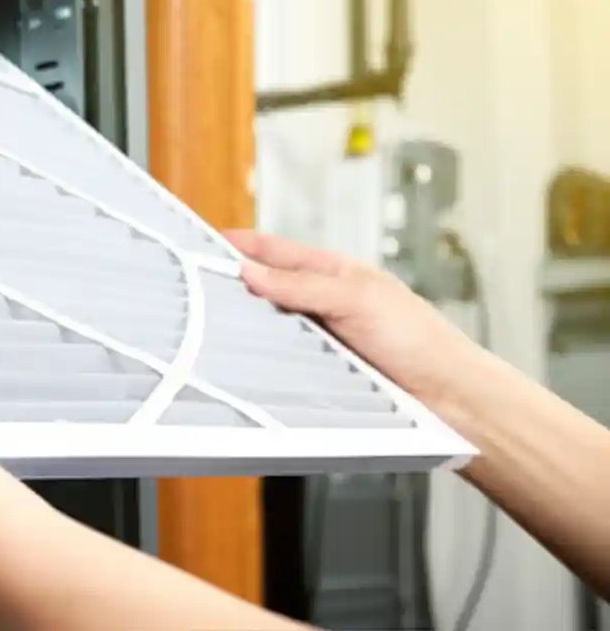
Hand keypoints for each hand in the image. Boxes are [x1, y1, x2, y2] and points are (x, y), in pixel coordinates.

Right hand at [224, 230, 487, 411]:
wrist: (446, 396)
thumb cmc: (418, 339)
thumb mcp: (357, 298)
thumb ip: (303, 284)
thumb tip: (251, 272)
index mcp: (332, 272)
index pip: (274, 251)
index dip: (239, 244)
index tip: (201, 242)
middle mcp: (321, 302)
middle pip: (263, 289)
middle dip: (230, 286)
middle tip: (191, 288)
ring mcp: (318, 337)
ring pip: (267, 326)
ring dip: (243, 327)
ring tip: (206, 327)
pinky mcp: (318, 371)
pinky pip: (278, 361)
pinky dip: (259, 360)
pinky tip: (242, 365)